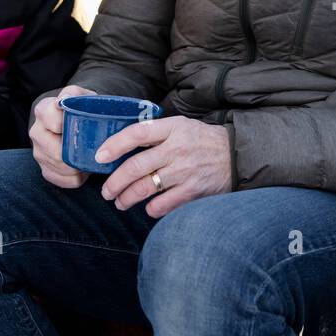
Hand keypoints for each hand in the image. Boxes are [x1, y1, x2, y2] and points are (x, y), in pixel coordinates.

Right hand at [29, 84, 95, 188]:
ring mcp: (39, 153)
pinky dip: (79, 177)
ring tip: (91, 155)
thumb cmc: (81, 107)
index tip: (82, 124)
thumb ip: (73, 94)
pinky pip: (65, 181)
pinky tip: (84, 166)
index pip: (53, 121)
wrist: (78, 120)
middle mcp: (37, 133)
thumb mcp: (80, 95)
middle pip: (57, 152)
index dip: (69, 125)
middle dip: (78, 152)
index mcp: (43, 111)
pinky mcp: (46, 170)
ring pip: (62, 168)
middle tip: (95, 147)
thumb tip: (63, 101)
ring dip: (81, 165)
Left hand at [97, 117, 231, 217]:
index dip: (114, 145)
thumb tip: (120, 146)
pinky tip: (148, 208)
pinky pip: (162, 205)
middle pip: (135, 166)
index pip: (136, 133)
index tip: (99, 157)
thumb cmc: (201, 140)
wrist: (236, 155)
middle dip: (114, 182)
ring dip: (126, 198)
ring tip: (120, 202)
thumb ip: (155, 133)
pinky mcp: (193, 190)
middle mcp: (177, 148)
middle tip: (106, 191)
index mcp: (172, 128)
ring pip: (144, 188)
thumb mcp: (181, 126)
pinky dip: (151, 209)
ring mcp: (185, 171)